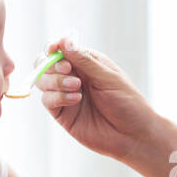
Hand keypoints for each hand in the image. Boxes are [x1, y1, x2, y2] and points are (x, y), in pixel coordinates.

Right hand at [36, 36, 156, 161]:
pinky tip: (75, 99)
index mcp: (86, 63)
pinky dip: (57, 97)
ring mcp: (66, 95)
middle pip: (46, 64)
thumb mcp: (108, 77)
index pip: (61, 49)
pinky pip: (47, 100)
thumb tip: (64, 41)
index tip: (53, 49)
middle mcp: (74, 77)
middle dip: (52, 65)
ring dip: (56, 81)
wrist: (133, 135)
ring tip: (77, 87)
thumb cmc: (127, 103)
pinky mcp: (62, 113)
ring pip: (43, 81)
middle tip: (68, 70)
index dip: (53, 47)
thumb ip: (84, 60)